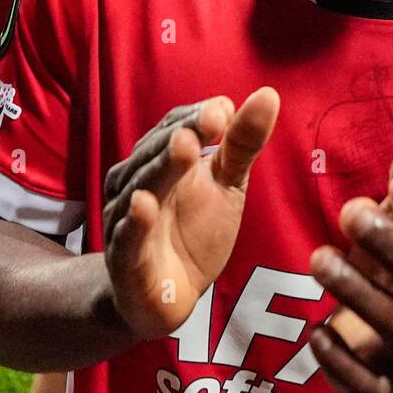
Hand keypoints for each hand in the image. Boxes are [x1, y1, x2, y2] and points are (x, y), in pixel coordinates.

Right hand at [102, 88, 279, 341]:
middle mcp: (136, 183)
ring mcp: (126, 220)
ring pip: (142, 187)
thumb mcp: (227, 185)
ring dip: (163, 166)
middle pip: (157, 151)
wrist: (164, 298)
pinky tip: (144, 204)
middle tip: (212, 118)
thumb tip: (268, 94)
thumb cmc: (194, 232)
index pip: (174, 126)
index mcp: (160, 160)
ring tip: (186, 144)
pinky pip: (127, 238)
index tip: (225, 108)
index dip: (198, 117)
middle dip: (184, 133)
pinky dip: (135, 221)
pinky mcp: (125, 260)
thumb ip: (242, 143)